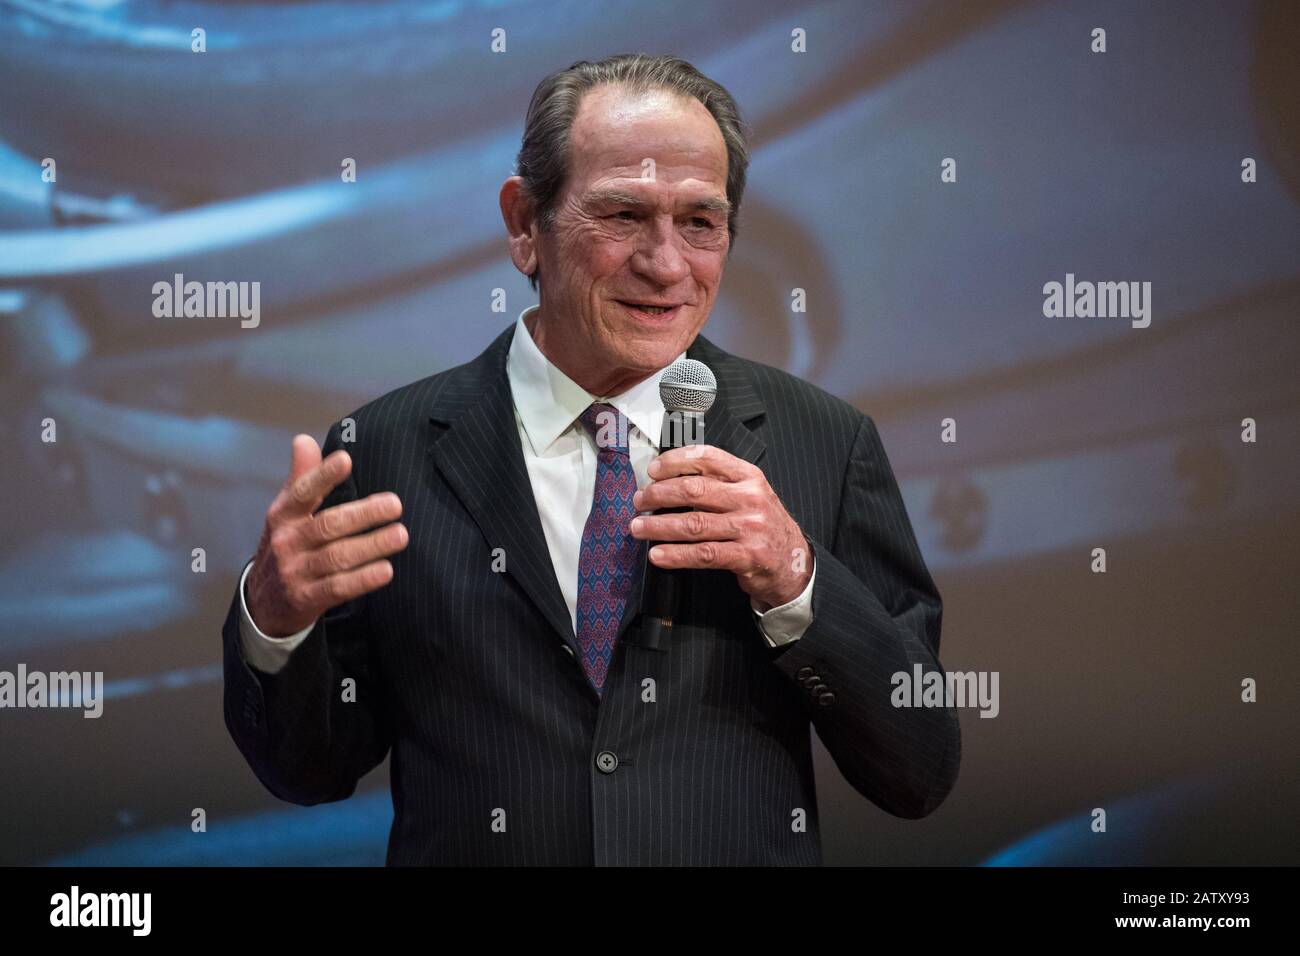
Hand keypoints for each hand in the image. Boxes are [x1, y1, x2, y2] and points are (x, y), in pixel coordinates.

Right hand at [245, 434, 407, 636]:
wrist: (262, 603)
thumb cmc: (286, 546)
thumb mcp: (286, 513)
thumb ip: (301, 478)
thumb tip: (304, 439)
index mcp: (282, 515)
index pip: (302, 492)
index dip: (323, 476)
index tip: (346, 460)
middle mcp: (287, 542)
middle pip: (328, 525)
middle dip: (364, 514)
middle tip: (395, 505)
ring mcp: (295, 572)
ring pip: (337, 557)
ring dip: (371, 546)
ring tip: (400, 535)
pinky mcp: (306, 599)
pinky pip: (338, 588)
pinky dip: (362, 580)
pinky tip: (386, 571)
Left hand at [629, 444, 811, 610]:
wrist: (793, 561)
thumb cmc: (763, 525)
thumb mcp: (749, 494)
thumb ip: (718, 483)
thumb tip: (667, 480)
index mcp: (749, 477)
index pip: (707, 458)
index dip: (675, 462)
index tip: (653, 470)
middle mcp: (750, 498)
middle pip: (694, 490)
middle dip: (659, 494)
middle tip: (640, 501)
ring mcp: (749, 528)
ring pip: (694, 523)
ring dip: (659, 526)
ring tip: (639, 527)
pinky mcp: (746, 556)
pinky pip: (703, 554)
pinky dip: (676, 555)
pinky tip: (658, 554)